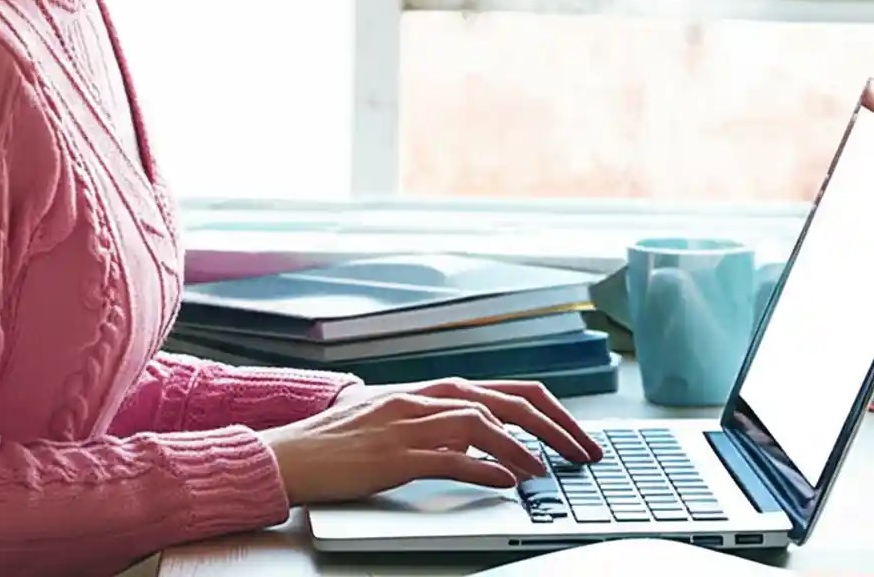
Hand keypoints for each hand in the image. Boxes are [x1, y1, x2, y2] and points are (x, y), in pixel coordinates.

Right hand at [333, 377, 602, 462]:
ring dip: (523, 447)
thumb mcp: (401, 423)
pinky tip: (506, 482)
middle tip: (585, 452)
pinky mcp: (392, 455)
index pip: (510, 391)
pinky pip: (448, 458)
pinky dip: (482, 469)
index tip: (578, 436)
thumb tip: (488, 445)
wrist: (289, 452)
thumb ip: (444, 428)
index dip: (552, 412)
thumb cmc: (343, 442)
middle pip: (508, 401)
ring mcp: (409, 424)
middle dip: (555, 426)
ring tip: (549, 470)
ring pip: (482, 424)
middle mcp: (427, 399)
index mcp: (434, 391)